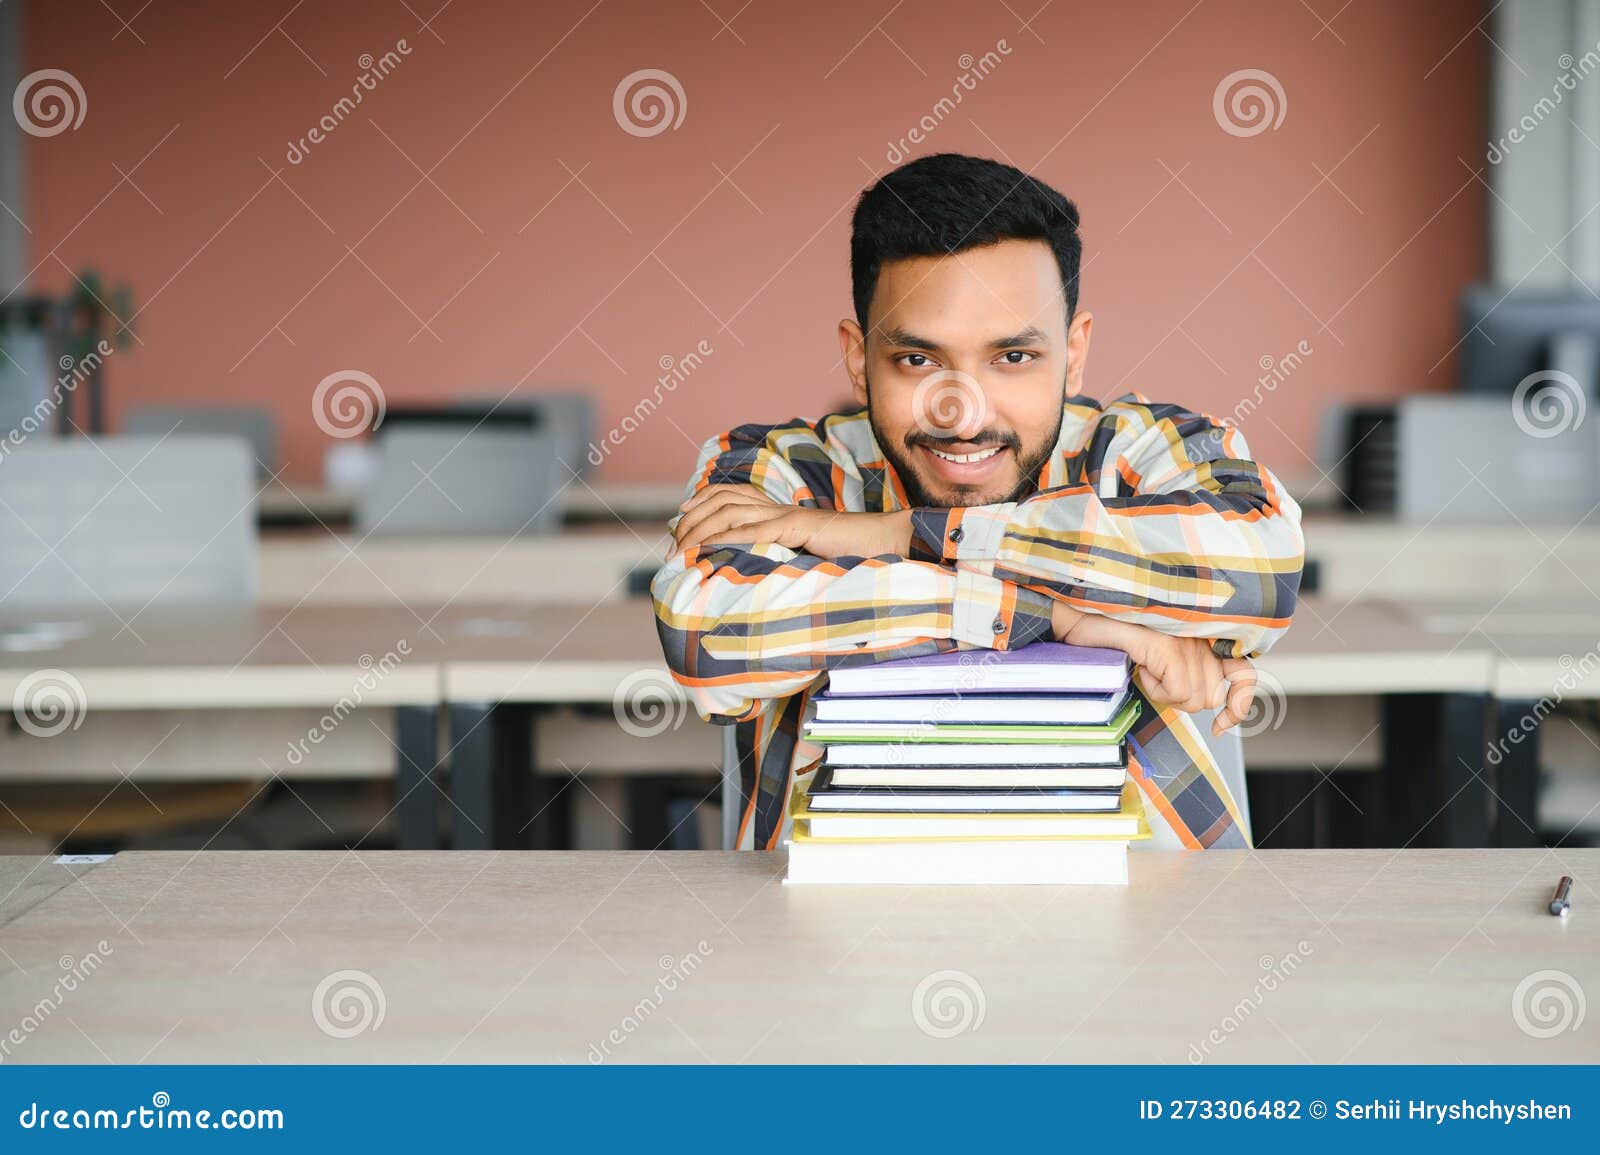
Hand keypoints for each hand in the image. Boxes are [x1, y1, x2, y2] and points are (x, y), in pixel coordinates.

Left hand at [673, 483, 911, 559]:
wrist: (885, 544)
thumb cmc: (851, 557)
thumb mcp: (805, 558)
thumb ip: (781, 559)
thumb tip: (753, 576)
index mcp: (778, 512)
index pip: (729, 495)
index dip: (700, 504)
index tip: (678, 524)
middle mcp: (778, 508)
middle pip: (721, 501)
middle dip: (691, 522)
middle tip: (673, 547)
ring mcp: (787, 515)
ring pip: (731, 512)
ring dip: (701, 531)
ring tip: (683, 551)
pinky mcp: (798, 527)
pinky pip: (755, 530)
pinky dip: (727, 539)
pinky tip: (710, 550)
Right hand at [1050, 601, 1255, 734]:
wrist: (1080, 617)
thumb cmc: (1111, 637)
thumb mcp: (1156, 657)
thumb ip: (1184, 671)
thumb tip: (1206, 701)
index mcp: (1204, 636)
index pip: (1244, 674)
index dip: (1239, 703)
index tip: (1222, 726)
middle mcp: (1202, 636)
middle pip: (1212, 697)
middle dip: (1183, 699)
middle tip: (1156, 677)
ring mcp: (1189, 640)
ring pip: (1196, 699)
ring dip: (1167, 694)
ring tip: (1147, 667)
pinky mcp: (1171, 647)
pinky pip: (1178, 692)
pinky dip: (1157, 689)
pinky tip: (1142, 666)